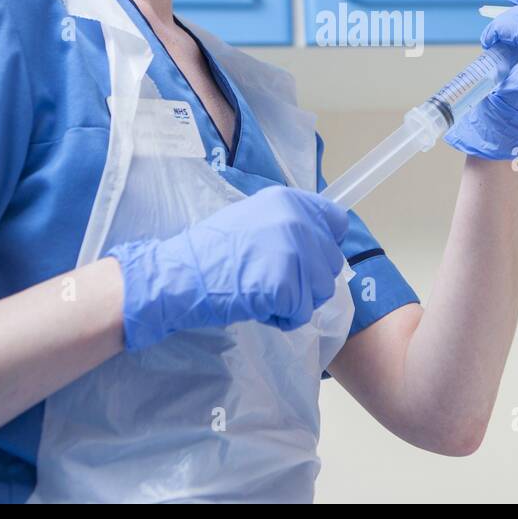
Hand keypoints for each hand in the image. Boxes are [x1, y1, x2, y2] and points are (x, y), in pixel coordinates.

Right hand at [105, 185, 349, 350]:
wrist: (181, 274)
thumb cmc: (212, 252)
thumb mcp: (254, 218)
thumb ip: (288, 224)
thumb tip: (319, 242)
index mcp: (290, 200)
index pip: (336, 222)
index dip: (323, 245)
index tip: (307, 258)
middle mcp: (297, 220)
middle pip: (332, 263)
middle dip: (308, 280)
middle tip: (272, 281)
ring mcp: (294, 252)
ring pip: (321, 291)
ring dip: (296, 301)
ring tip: (261, 291)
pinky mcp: (286, 285)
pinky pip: (302, 313)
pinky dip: (282, 317)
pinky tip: (256, 305)